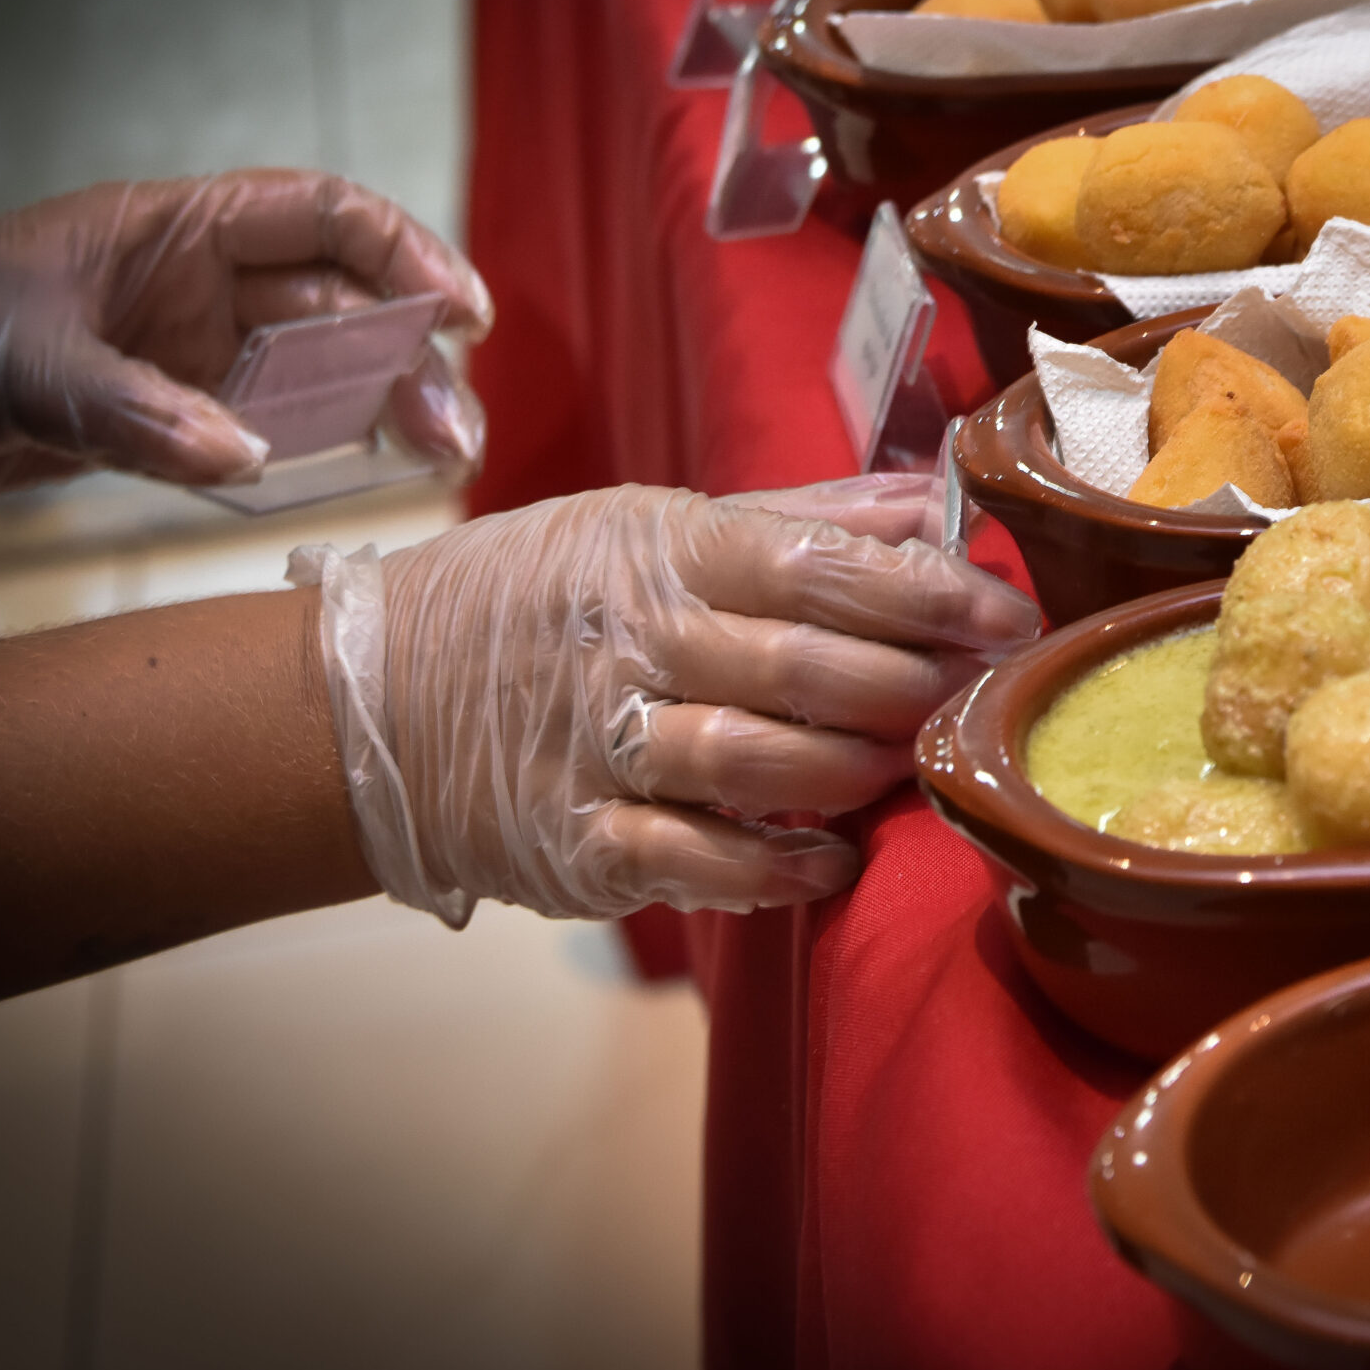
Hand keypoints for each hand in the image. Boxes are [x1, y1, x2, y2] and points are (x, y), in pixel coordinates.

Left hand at [0, 170, 491, 497]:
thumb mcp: (23, 364)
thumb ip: (134, 411)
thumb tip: (244, 457)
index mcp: (175, 229)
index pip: (325, 219)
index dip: (406, 255)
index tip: (463, 314)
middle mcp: (196, 287)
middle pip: (342, 305)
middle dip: (413, 357)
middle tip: (455, 428)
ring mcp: (187, 354)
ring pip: (320, 372)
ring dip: (387, 406)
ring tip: (442, 456)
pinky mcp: (171, 419)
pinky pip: (272, 429)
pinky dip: (328, 452)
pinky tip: (372, 477)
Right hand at [294, 478, 1040, 921]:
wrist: (362, 703)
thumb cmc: (532, 601)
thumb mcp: (643, 526)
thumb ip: (794, 519)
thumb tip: (927, 501)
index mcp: (656, 552)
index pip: (814, 563)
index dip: (927, 592)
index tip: (1007, 615)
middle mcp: (628, 644)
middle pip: (799, 666)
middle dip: (911, 684)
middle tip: (981, 698)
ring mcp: (596, 748)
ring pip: (751, 763)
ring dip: (853, 772)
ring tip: (907, 767)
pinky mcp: (573, 841)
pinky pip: (692, 860)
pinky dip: (775, 868)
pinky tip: (833, 863)